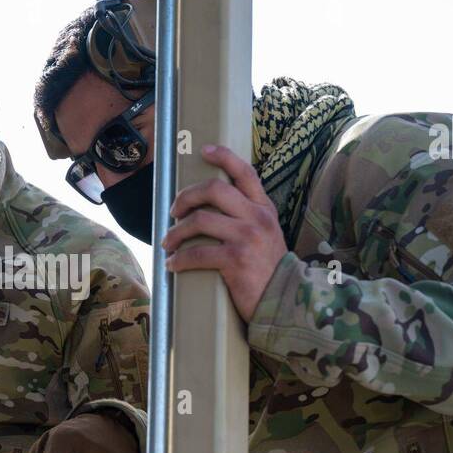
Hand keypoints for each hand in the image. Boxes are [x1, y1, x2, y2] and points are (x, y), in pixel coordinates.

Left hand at [161, 144, 288, 322]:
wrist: (285, 301)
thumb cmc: (269, 269)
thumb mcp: (267, 234)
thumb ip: (247, 217)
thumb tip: (211, 208)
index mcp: (264, 208)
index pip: (245, 172)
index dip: (224, 156)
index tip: (204, 150)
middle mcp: (257, 217)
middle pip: (214, 189)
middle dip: (185, 197)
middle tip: (173, 211)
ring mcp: (247, 237)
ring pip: (199, 220)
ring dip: (176, 232)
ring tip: (168, 243)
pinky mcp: (235, 259)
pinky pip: (197, 253)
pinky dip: (179, 259)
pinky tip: (173, 264)